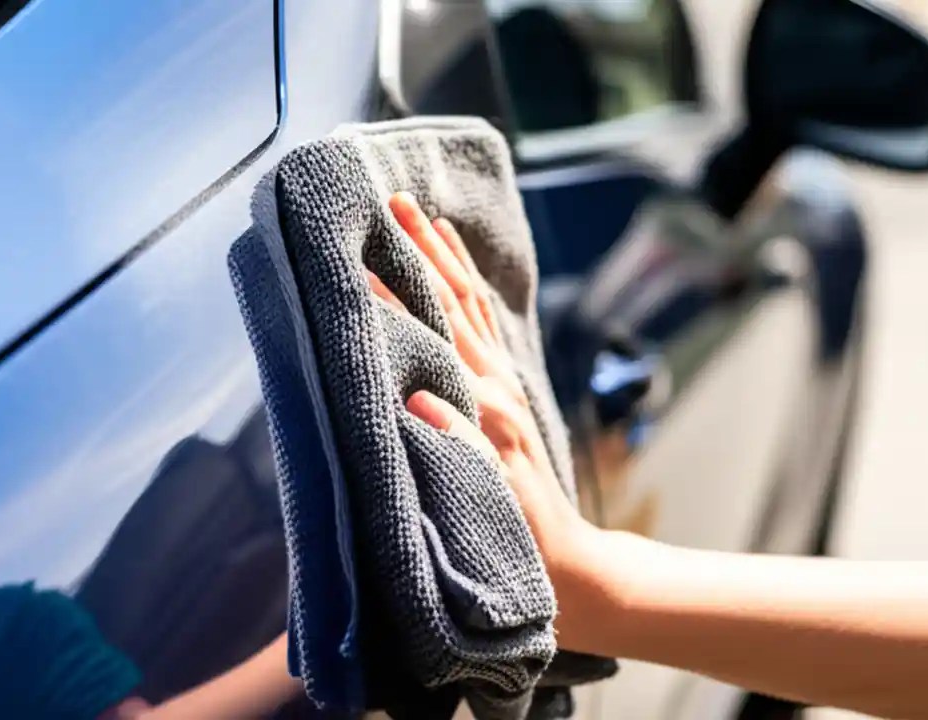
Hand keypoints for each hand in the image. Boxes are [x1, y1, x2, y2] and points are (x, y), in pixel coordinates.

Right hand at [370, 192, 613, 646]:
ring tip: (414, 208)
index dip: (395, 291)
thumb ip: (455, 445)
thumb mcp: (487, 503)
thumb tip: (415, 396)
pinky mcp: (508, 392)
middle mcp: (495, 384)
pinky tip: (452, 258)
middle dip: (419, 248)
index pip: (433, 333)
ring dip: (441, 254)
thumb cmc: (520, 540)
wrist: (570, 562)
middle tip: (386, 197)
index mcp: (484, 406)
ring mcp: (504, 385)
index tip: (356, 249)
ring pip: (469, 302)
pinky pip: (486, 322)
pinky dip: (466, 283)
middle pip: (453, 301)